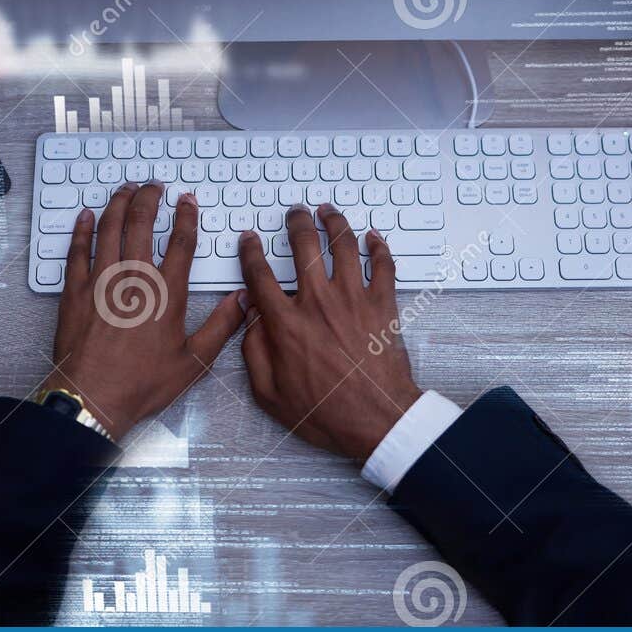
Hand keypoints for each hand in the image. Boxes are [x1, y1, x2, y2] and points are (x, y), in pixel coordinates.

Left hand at [47, 182, 243, 437]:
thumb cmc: (142, 383)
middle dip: (148, 198)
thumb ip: (221, 327)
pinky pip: (78, 251)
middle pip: (141, 223)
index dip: (186, 216)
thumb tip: (244, 301)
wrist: (92, 397)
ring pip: (109, 228)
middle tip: (153, 186)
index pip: (181, 242)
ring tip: (124, 190)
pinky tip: (86, 216)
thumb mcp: (193, 361)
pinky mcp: (75, 291)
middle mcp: (134, 278)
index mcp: (166, 293)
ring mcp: (101, 281)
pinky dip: (83, 230)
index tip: (186, 200)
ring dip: (118, 204)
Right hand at [237, 204, 421, 462]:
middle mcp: (318, 303)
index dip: (250, 252)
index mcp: (286, 323)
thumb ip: (254, 351)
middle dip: (295, 222)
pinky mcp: (382, 305)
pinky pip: (383, 265)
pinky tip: (373, 237)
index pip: (260, 274)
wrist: (376, 421)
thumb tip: (249, 317)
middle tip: (294, 212)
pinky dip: (378, 247)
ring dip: (334, 222)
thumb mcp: (270, 393)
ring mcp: (353, 299)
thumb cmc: (327, 413)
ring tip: (328, 211)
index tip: (248, 240)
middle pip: (303, 246)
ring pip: (343, 245)